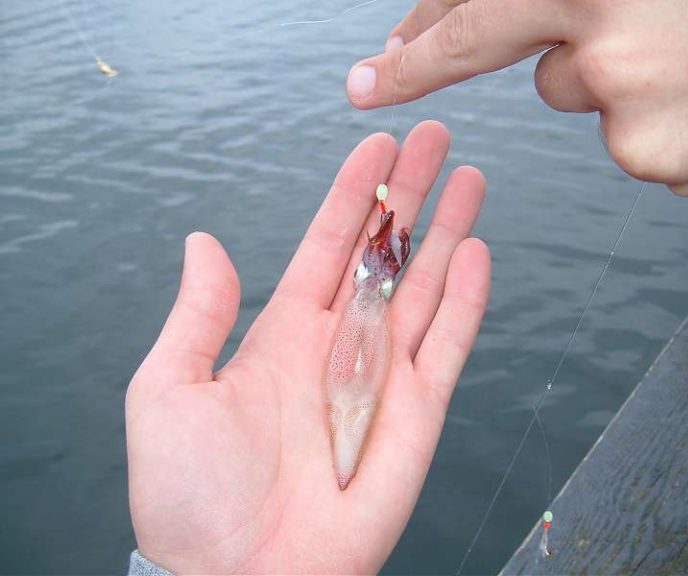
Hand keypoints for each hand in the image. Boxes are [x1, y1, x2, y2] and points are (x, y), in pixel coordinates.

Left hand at [126, 121, 489, 573]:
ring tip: (468, 179)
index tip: (375, 145)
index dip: (351, 195)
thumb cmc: (190, 498)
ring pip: (424, 289)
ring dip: (447, 233)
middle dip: (409, 195)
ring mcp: (382, 379)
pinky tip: (475, 253)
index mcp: (282, 334)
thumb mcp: (169, 392)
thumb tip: (205, 243)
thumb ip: (198, 314)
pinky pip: (448, 348)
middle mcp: (338, 347)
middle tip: (436, 139)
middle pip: (384, 255)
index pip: (326, 246)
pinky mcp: (418, 418)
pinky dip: (467, 302)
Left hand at [346, 0, 687, 195]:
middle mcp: (604, 20)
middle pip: (484, 38)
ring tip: (675, 49)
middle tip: (369, 78)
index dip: (424, 26)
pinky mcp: (650, 147)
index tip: (368, 65)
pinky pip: (612, 133)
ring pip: (566, 84)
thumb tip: (448, 15)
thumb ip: (554, 0)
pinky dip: (639, 118)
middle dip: (418, 63)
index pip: (481, 0)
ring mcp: (628, 87)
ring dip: (597, 71)